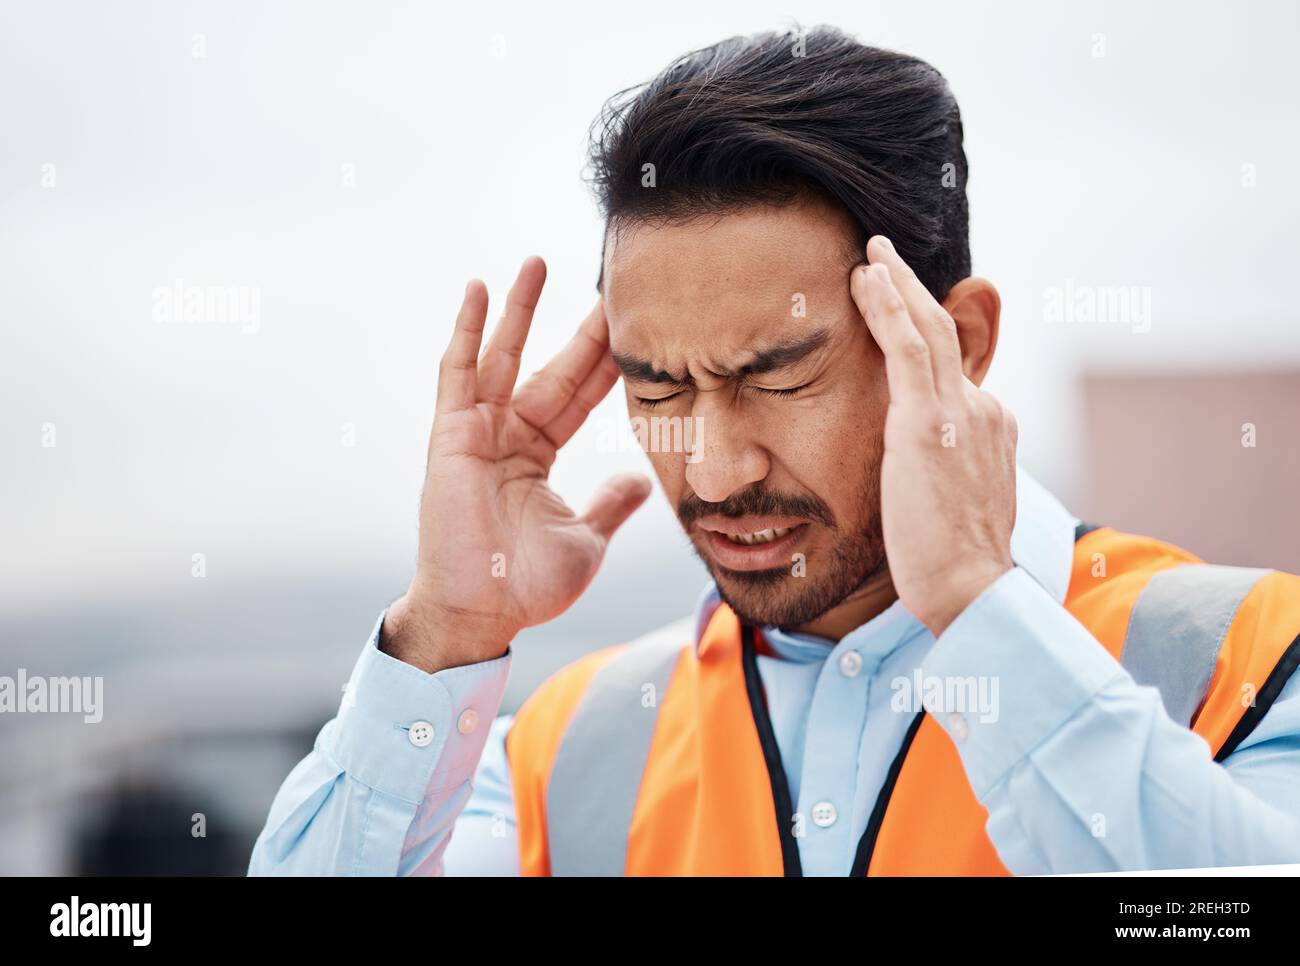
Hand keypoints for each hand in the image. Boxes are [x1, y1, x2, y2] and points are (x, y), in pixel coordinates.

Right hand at [383, 257, 651, 671]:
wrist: (482, 612)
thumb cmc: (526, 585)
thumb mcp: (586, 539)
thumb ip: (611, 504)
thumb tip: (641, 481)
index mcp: (538, 456)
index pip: (581, 395)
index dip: (606, 361)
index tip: (635, 325)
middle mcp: (508, 436)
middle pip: (552, 367)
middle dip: (578, 328)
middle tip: (606, 284)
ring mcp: (478, 432)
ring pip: (503, 357)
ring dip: (519, 309)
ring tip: (538, 262)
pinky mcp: (451, 435)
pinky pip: (458, 373)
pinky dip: (466, 330)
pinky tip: (477, 289)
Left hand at [849, 236, 1015, 636]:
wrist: (972, 588)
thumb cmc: (954, 563)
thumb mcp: (954, 502)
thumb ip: (941, 469)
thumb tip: (916, 464)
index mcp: (989, 426)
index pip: (951, 369)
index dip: (924, 332)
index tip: (901, 309)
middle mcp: (982, 409)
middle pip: (945, 335)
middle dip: (913, 290)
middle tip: (884, 255)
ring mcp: (960, 412)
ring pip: (927, 329)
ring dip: (896, 285)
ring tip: (870, 254)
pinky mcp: (928, 422)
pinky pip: (907, 347)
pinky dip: (888, 306)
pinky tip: (866, 279)